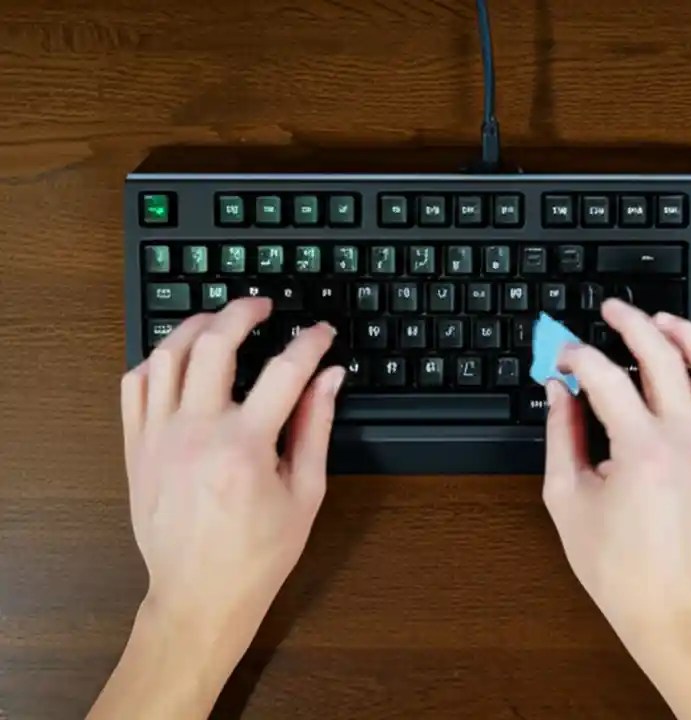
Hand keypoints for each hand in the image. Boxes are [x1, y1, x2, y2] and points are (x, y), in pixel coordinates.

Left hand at [118, 298, 343, 669]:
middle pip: (215, 344)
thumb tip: (329, 378)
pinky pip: (134, 386)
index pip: (285, 371)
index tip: (322, 333)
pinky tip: (179, 359)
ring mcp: (159, 438)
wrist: (200, 593)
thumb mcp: (305, 492)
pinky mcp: (137, 448)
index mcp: (245, 447)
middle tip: (263, 306)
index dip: (310, 343)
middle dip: (242, 312)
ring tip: (219, 322)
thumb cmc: (257, 552)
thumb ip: (316, 427)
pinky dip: (156, 361)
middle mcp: (197, 434)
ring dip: (196, 327)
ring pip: (167, 355)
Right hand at [542, 299, 690, 638]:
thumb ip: (562, 436)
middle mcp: (685, 440)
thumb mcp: (568, 500)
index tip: (563, 358)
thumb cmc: (620, 567)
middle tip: (610, 311)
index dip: (578, 356)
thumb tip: (558, 390)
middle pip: (662, 353)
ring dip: (687, 333)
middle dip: (631, 321)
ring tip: (661, 319)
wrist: (673, 605)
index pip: (606, 376)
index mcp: (641, 451)